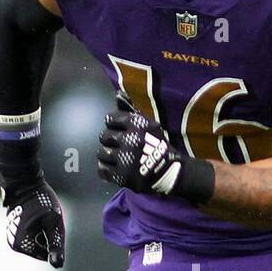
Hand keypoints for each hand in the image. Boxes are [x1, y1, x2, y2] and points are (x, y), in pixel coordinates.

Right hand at [3, 178, 64, 266]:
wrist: (24, 182)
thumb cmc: (42, 201)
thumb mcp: (53, 222)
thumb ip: (55, 245)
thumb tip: (57, 265)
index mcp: (21, 245)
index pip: (46, 254)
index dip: (52, 238)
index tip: (46, 222)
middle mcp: (14, 244)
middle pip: (40, 248)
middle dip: (46, 235)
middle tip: (43, 217)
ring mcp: (12, 237)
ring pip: (36, 242)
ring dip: (41, 230)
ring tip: (38, 215)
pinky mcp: (13, 230)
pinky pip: (31, 235)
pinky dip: (36, 226)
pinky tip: (33, 214)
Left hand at [96, 100, 214, 203]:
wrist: (170, 172)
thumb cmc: (157, 146)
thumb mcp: (148, 125)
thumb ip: (131, 110)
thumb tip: (117, 94)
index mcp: (136, 125)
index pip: (110, 119)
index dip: (113, 125)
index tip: (119, 131)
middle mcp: (130, 140)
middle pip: (104, 136)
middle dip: (110, 141)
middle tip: (119, 146)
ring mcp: (125, 159)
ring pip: (101, 153)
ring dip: (107, 156)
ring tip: (117, 158)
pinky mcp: (121, 176)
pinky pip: (102, 170)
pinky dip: (106, 170)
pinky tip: (115, 169)